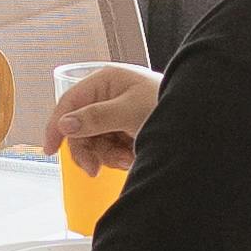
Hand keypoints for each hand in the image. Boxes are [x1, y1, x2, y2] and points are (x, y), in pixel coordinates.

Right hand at [44, 59, 161, 175]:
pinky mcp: (127, 130)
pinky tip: (132, 156)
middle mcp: (109, 95)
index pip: (70, 102)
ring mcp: (118, 114)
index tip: (49, 150)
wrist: (201, 120)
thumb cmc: (166, 106)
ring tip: (127, 158)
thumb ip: (96, 118)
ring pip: (94, 141)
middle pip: (80, 127)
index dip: (56, 126)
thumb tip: (65, 124)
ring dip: (106, 155)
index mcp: (106, 81)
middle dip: (88, 149)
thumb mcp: (129, 112)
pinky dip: (117, 156)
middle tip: (95, 169)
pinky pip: (109, 148)